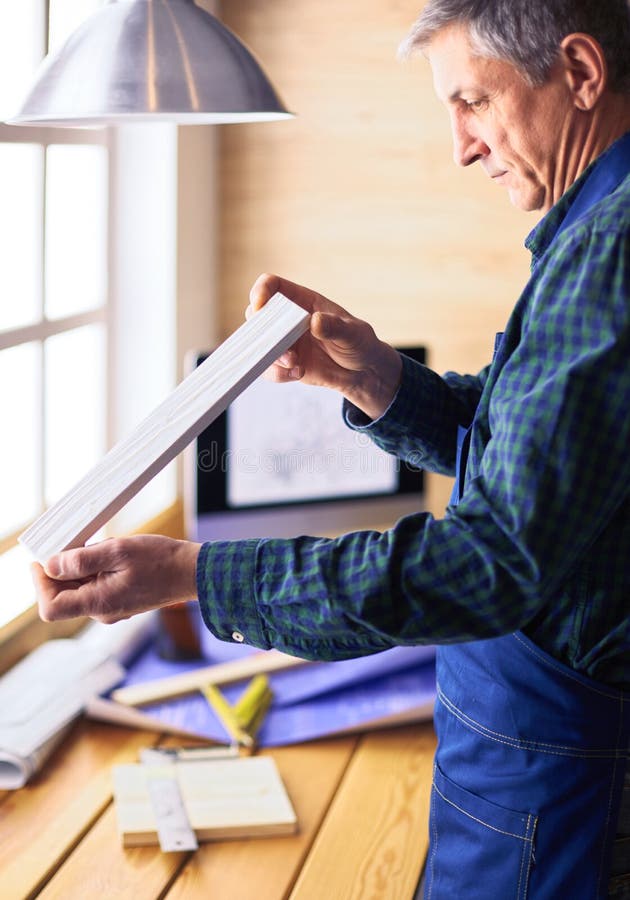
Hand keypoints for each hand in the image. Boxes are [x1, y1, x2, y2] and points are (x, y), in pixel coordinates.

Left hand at [32, 535, 201, 624]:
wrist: (193, 572)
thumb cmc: (162, 561)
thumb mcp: (118, 551)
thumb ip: (81, 560)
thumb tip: (51, 566)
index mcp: (99, 603)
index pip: (51, 607)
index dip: (40, 584)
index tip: (42, 561)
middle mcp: (102, 612)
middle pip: (63, 597)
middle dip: (60, 571)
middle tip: (73, 545)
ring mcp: (111, 608)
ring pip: (79, 590)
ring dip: (80, 568)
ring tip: (101, 548)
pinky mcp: (119, 600)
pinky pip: (95, 587)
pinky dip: (94, 570)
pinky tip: (110, 555)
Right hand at [248, 273, 401, 419]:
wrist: (362, 372)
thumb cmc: (359, 343)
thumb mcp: (353, 333)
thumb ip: (335, 327)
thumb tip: (315, 321)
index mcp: (303, 301)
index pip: (273, 286)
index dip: (261, 291)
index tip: (260, 306)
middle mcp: (289, 320)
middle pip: (258, 316)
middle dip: (261, 330)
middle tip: (278, 344)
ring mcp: (285, 342)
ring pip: (260, 345)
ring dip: (270, 356)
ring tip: (294, 364)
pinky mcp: (286, 364)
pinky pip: (269, 368)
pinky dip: (278, 373)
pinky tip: (298, 373)